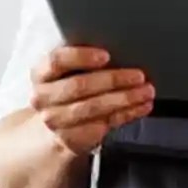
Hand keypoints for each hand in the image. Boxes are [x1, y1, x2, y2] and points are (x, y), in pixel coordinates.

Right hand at [29, 45, 154, 155]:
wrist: (56, 124)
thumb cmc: (68, 87)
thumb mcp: (69, 70)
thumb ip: (86, 61)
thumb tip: (121, 49)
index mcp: (42, 74)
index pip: (57, 61)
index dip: (81, 57)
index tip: (106, 56)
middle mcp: (44, 97)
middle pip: (79, 86)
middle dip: (112, 79)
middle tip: (138, 75)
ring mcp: (56, 120)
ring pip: (93, 108)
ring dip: (124, 99)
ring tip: (146, 91)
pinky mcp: (72, 137)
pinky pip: (104, 124)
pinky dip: (127, 114)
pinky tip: (142, 106)